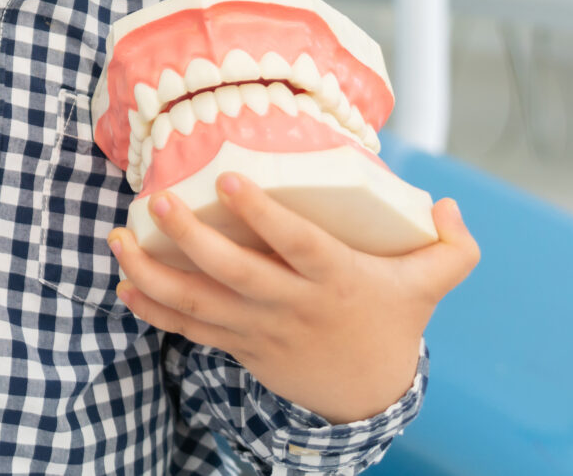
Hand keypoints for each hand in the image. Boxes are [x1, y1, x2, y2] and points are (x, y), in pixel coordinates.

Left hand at [109, 174, 479, 423]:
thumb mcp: (432, 283)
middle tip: (157, 202)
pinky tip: (123, 282)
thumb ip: (454, 247)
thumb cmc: (392, 320)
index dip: (263, 214)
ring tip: (118, 239)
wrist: (366, 394)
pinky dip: (152, 309)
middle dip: (190, 238)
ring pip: (198, 304)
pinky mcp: (238, 344)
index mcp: (336, 279)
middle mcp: (292, 305)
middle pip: (235, 273)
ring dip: (152, 272)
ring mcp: (259, 328)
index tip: (229, 178)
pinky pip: (188, 330)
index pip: (297, 243)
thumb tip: (447, 203)